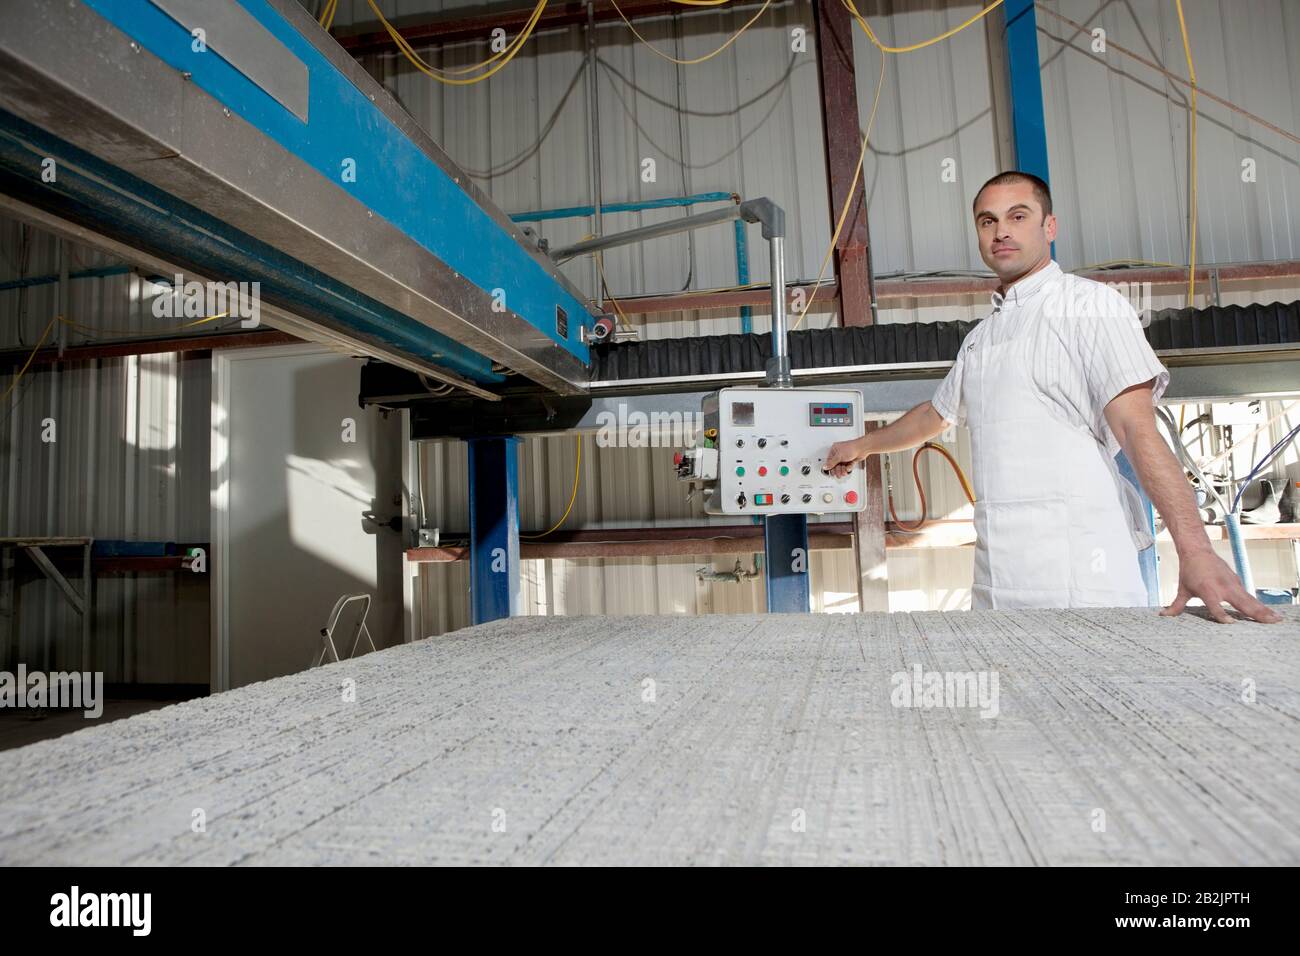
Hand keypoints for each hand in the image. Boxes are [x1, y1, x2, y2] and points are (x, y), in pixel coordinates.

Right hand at [824, 435, 871, 478]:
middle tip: (838, 475)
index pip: (830, 460)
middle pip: (836, 464)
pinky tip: (849, 468)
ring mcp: (846, 456)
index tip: (832, 473)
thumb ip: (831, 463)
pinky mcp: (851, 459)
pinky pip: (848, 465)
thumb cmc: (851, 448)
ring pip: (842, 465)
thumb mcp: (839, 456)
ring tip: (844, 473)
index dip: (830, 467)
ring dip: (843, 470)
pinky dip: (848, 467)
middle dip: (838, 470)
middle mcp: (840, 452)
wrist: (862, 448)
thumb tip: (825, 467)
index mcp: (834, 449)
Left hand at [1160, 549, 1282, 622]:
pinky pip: (1249, 596)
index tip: (1230, 624)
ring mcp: (1232, 584)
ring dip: (1263, 610)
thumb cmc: (1189, 571)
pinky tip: (1268, 613)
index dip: (1222, 615)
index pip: (1215, 606)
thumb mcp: (1182, 589)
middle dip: (1255, 614)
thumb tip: (1163, 616)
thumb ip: (1176, 605)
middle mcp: (1223, 587)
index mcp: (1207, 590)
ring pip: (1249, 600)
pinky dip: (1259, 604)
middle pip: (1241, 602)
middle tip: (1270, 623)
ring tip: (1276, 620)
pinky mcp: (1237, 582)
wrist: (1197, 551)